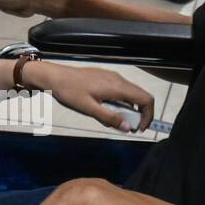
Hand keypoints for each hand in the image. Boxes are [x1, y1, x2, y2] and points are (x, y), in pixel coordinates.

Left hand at [26, 62, 154, 132]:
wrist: (55, 76)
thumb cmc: (70, 92)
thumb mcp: (89, 109)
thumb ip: (109, 118)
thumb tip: (128, 128)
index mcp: (116, 87)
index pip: (145, 99)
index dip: (148, 116)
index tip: (139, 128)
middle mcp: (118, 80)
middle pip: (141, 96)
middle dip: (140, 114)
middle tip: (129, 127)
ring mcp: (112, 77)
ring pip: (131, 94)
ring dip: (129, 109)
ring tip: (115, 120)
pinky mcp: (106, 77)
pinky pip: (121, 90)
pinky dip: (121, 102)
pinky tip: (107, 109)